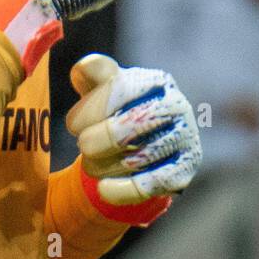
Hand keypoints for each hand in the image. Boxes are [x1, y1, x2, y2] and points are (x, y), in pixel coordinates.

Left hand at [66, 54, 201, 209]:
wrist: (144, 146)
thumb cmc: (116, 110)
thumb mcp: (101, 87)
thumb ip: (91, 72)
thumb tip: (85, 69)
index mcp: (154, 80)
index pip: (117, 88)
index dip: (88, 110)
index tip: (74, 125)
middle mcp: (175, 105)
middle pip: (130, 124)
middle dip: (95, 140)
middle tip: (82, 147)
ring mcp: (184, 137)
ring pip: (138, 157)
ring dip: (104, 166)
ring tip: (92, 166)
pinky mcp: (185, 169)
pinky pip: (151, 183)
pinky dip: (122, 189)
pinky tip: (103, 189)